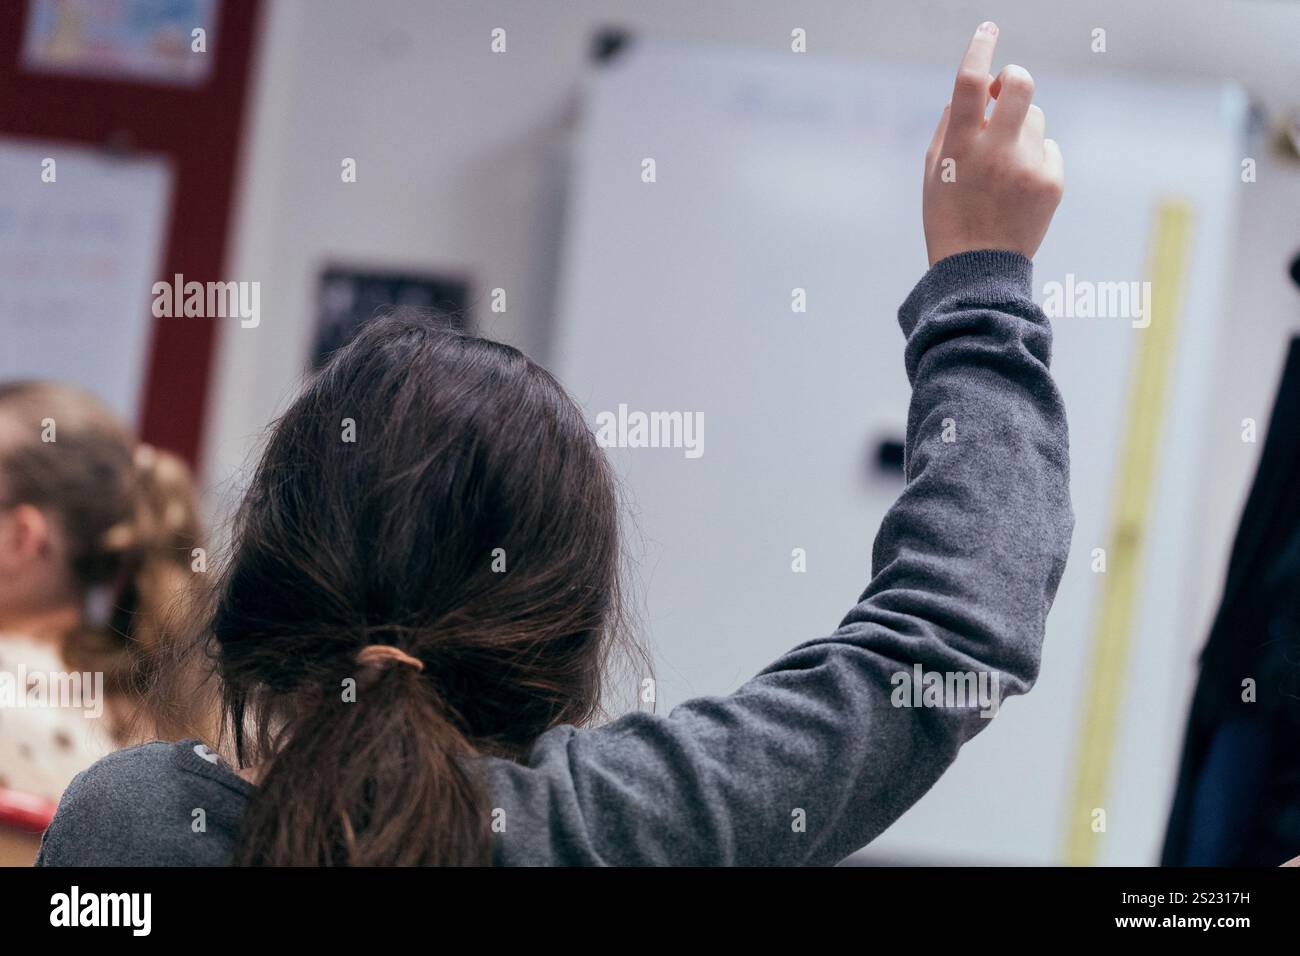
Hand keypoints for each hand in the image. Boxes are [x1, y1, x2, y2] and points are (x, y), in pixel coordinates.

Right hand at [922, 22, 1063, 265]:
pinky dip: (1035, 159)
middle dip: (1013, 79)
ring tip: (1004, 167)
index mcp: (959, 147)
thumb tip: (977, 92)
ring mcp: (1027, 166)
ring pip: (1033, 118)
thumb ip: (951, 127)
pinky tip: (1020, 188)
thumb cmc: (949, 215)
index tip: (988, 29)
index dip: (980, 48)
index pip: (969, 82)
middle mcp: (995, 152)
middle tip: (1004, 90)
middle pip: (1019, 84)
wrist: (979, 269)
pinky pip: (1048, 148)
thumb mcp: (934, 171)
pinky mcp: (1051, 181)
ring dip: (1020, 130)